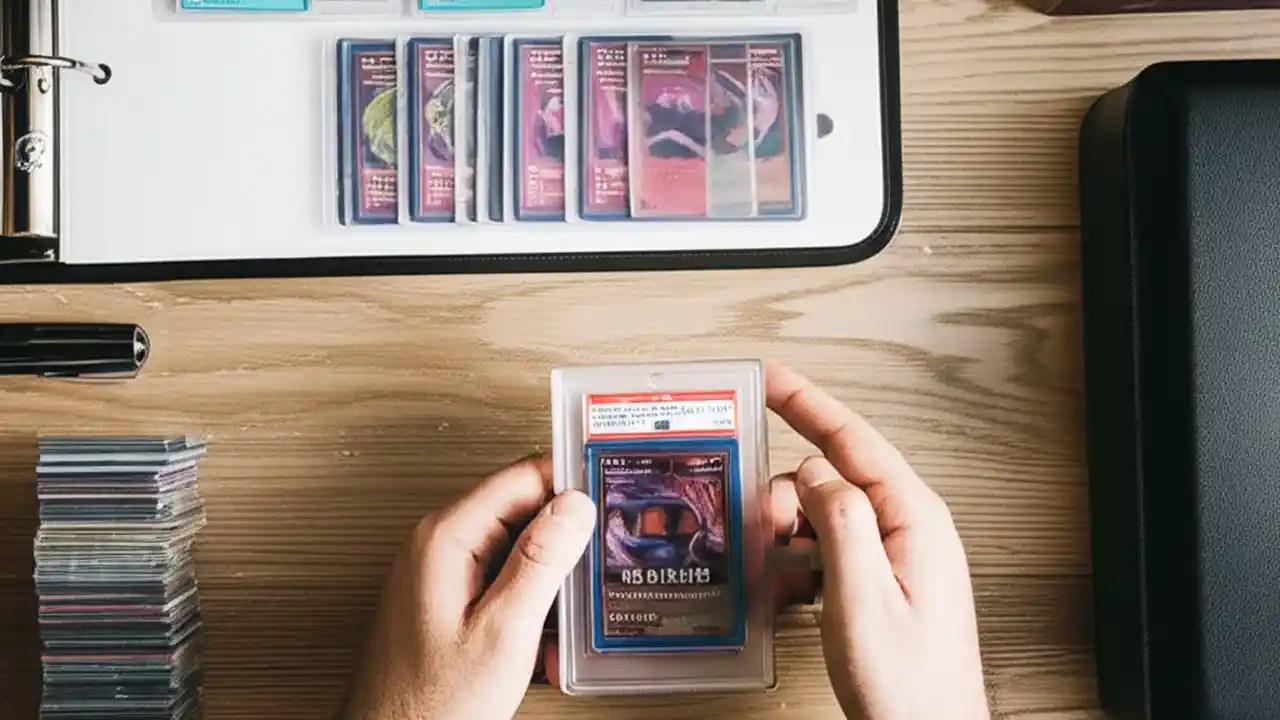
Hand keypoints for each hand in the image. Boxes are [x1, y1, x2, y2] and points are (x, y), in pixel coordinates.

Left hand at [342, 456, 594, 719]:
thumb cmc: (431, 705)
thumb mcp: (503, 632)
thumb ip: (540, 562)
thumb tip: (573, 505)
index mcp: (444, 538)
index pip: (521, 476)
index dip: (570, 484)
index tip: (608, 495)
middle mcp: (435, 546)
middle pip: (520, 509)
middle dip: (563, 539)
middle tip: (597, 566)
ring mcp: (438, 573)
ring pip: (513, 548)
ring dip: (548, 579)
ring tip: (568, 616)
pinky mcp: (445, 600)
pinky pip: (499, 580)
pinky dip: (528, 603)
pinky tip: (541, 639)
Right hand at [766, 363, 988, 719]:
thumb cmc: (908, 686)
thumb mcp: (861, 598)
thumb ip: (840, 521)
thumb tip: (815, 471)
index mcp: (914, 518)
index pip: (852, 438)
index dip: (806, 402)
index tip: (770, 378)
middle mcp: (912, 526)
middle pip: (833, 476)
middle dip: (787, 497)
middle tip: (762, 529)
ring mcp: (901, 553)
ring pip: (827, 515)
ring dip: (792, 537)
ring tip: (780, 574)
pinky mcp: (887, 579)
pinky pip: (833, 549)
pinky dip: (804, 563)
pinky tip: (795, 592)